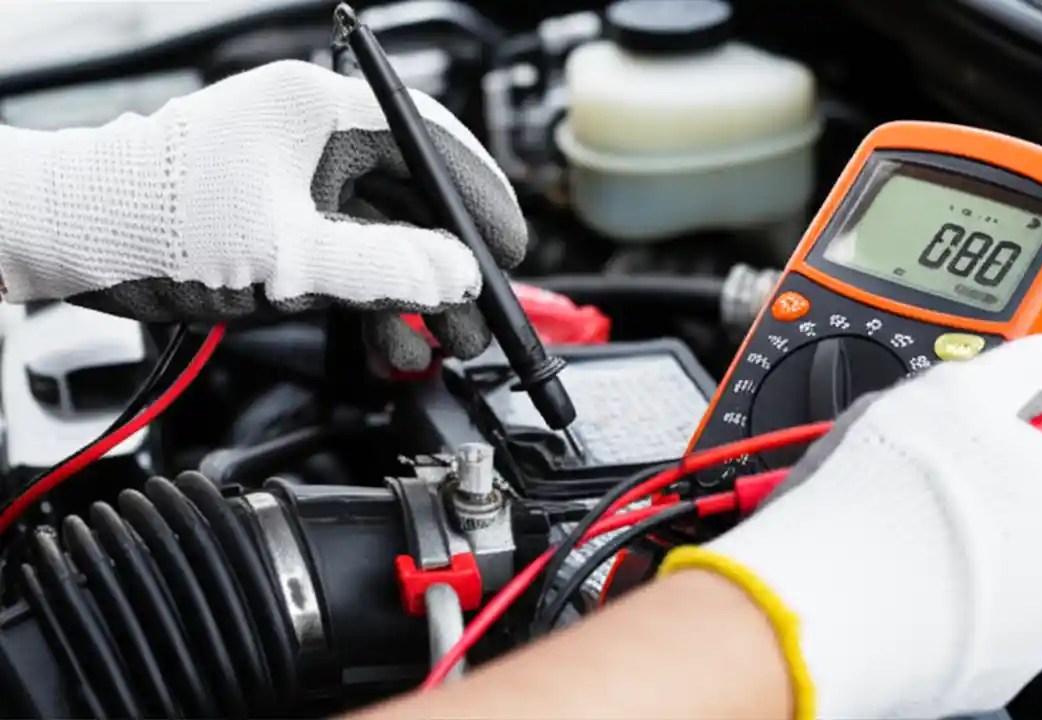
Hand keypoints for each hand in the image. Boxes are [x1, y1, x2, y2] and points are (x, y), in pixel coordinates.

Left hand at [0, 60, 524, 361]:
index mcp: (320, 111)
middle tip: (483, 312)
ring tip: (443, 343)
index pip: (432, 145)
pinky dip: (371, 296)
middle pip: (413, 195)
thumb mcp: (286, 256)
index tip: (511, 247)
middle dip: (449, 262)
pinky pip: (345, 251)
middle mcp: (313, 133)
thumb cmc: (157, 222)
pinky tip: (390, 342)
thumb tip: (460, 276)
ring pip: (381, 231)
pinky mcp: (275, 212)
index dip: (479, 201)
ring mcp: (294, 174)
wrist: (69, 239)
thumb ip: (385, 268)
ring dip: (413, 291)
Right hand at [662, 335, 1041, 718]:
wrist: (817, 606)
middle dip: (998, 487)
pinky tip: (895, 575)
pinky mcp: (983, 675)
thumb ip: (1020, 365)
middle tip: (932, 472)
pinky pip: (972, 622)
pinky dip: (943, 598)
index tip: (1003, 426)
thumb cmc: (880, 499)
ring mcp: (1029, 632)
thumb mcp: (951, 389)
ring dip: (969, 544)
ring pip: (1009, 569)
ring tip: (900, 525)